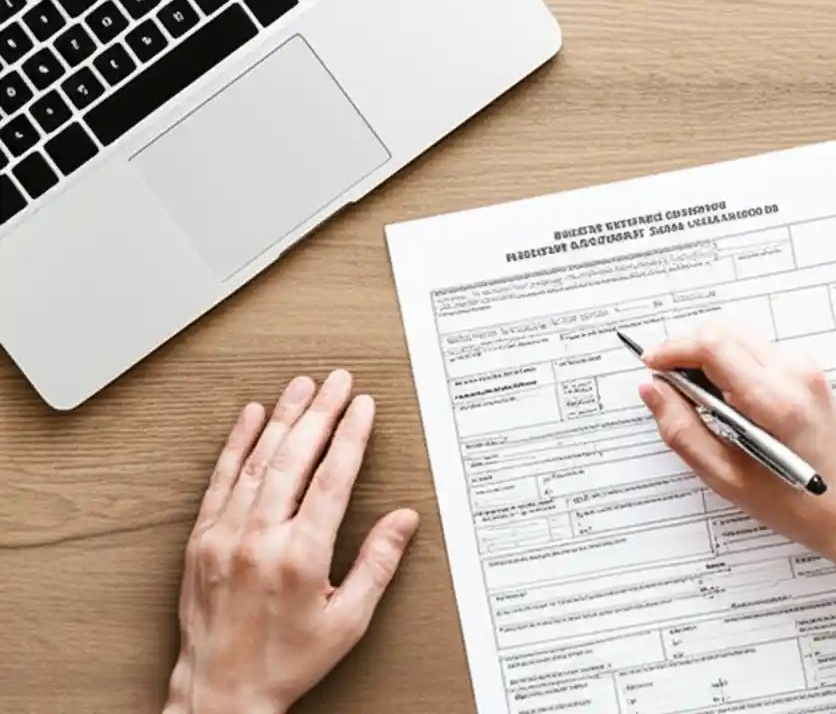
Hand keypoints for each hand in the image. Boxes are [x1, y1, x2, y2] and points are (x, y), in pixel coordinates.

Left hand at [164, 371, 420, 713]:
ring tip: (303, 387)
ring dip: (282, 418)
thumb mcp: (348, 621)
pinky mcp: (201, 540)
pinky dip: (237, 443)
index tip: (363, 407)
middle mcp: (258, 539)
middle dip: (321, 412)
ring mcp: (224, 536)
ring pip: (257, 460)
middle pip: (295, 457)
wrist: (221, 692)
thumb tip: (405, 519)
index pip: (331, 479)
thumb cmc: (287, 661)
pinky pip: (221, 479)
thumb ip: (378, 564)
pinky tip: (250, 417)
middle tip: (338, 381)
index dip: (351, 436)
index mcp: (300, 557)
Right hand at [638, 323, 835, 576]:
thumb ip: (683, 430)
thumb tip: (653, 392)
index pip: (711, 343)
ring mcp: (805, 370)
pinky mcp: (808, 375)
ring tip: (697, 404)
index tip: (652, 368)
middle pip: (722, 330)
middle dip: (686, 350)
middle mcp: (793, 372)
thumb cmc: (804, 507)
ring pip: (738, 338)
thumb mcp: (728, 479)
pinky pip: (756, 354)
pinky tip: (727, 407)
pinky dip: (730, 368)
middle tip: (668, 387)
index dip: (672, 349)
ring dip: (708, 359)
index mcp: (774, 399)